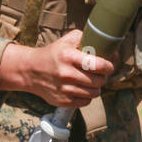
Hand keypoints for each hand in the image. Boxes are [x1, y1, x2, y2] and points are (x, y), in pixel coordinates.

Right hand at [0, 32, 114, 106]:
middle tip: (100, 74)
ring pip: (94, 93)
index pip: (97, 64)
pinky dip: (87, 96)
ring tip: (91, 81)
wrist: (30, 71)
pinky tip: (82, 89)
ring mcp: (64, 89)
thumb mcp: (66, 41)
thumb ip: (87, 39)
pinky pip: (86, 102)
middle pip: (99, 81)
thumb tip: (111, 49)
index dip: (108, 66)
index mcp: (68, 56)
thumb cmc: (53, 54)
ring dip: (96, 87)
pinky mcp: (63, 101)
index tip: (109, 66)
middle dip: (103, 77)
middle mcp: (66, 73)